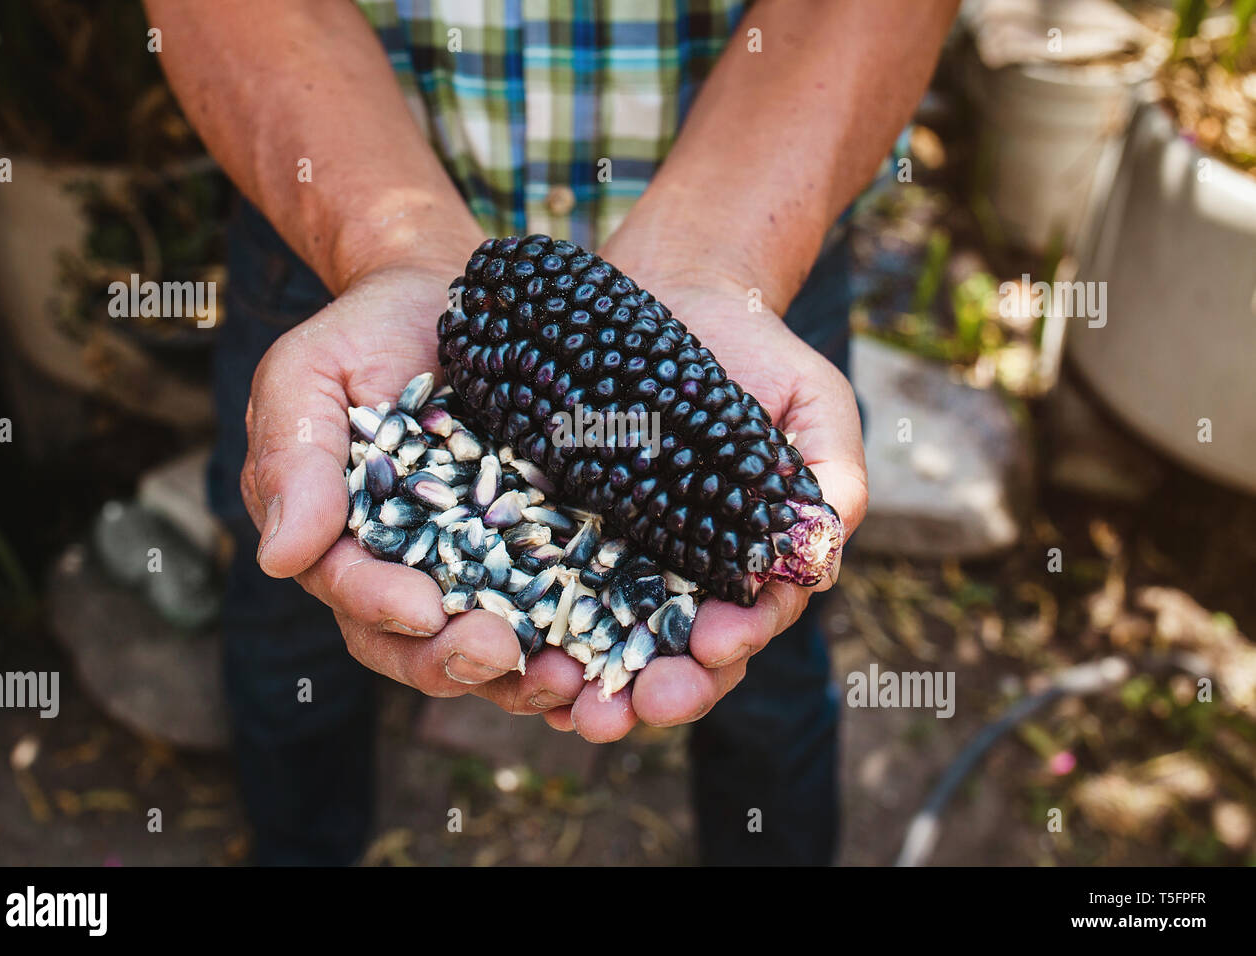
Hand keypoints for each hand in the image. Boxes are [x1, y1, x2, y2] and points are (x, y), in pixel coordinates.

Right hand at [242, 262, 592, 715]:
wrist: (449, 297)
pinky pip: (550, 613)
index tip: (423, 607)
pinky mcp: (535, 555)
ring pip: (483, 648)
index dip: (382, 605)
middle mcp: (401, 570)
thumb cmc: (365, 331)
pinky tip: (603, 658)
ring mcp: (471, 569)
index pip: (350, 590)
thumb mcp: (309, 374)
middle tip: (499, 651)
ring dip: (518, 676)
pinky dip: (574, 642)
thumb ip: (293, 458)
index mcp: (337, 540)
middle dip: (454, 658)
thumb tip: (278, 559)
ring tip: (564, 680)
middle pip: (414, 643)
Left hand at [539, 263, 867, 740]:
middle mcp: (681, 576)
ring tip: (566, 710)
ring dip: (589, 685)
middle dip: (655, 692)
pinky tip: (519, 659)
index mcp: (745, 562)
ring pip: (605, 641)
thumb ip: (832, 476)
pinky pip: (546, 590)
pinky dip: (537, 632)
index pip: (745, 623)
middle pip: (673, 655)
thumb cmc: (758, 355)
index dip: (732, 643)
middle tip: (628, 711)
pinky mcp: (561, 529)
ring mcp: (618, 557)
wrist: (675, 297)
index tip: (714, 644)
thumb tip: (821, 554)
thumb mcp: (814, 403)